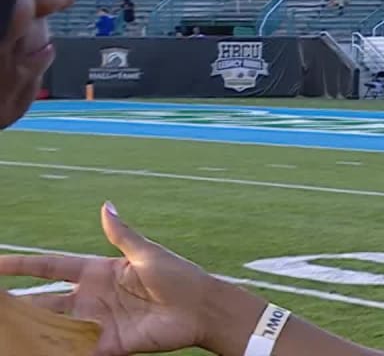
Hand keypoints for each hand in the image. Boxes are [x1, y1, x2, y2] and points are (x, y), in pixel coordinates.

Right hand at [0, 202, 217, 355]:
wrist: (201, 308)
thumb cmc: (178, 276)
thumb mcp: (147, 253)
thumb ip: (122, 234)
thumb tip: (105, 206)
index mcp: (98, 271)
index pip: (51, 267)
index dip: (23, 266)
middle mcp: (92, 297)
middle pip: (46, 301)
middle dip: (18, 304)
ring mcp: (98, 322)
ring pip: (56, 327)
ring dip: (33, 330)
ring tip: (7, 333)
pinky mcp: (109, 344)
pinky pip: (78, 350)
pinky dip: (59, 350)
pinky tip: (36, 349)